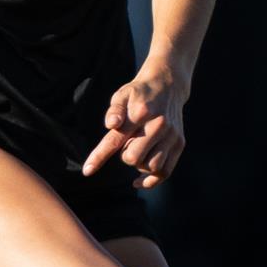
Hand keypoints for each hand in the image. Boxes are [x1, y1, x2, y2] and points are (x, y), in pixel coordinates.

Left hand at [82, 60, 186, 189]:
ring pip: (151, 167)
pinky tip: (139, 180)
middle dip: (126, 156)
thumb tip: (111, 124)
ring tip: (139, 149)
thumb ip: (114, 110)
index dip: (99, 157)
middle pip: (134, 158)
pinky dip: (152, 180)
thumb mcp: (122, 95)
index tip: (87, 171)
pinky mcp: (180, 143)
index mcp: (140, 113)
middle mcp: (158, 125)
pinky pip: (165, 171)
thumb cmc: (139, 93)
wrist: (168, 85)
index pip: (115, 140)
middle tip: (128, 143)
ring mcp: (171, 135)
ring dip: (140, 164)